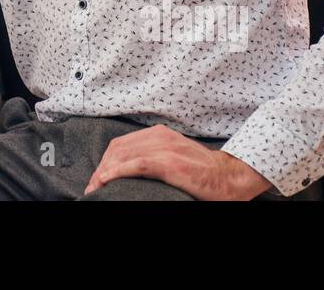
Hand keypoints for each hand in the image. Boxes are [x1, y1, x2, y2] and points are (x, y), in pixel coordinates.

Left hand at [83, 124, 272, 200]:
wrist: (231, 177)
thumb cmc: (203, 171)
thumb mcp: (175, 155)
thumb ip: (154, 156)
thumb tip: (129, 169)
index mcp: (159, 134)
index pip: (121, 144)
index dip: (105, 161)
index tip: (97, 179)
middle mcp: (160, 137)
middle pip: (118, 149)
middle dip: (101, 168)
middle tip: (92, 187)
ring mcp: (165, 149)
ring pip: (124, 155)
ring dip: (105, 172)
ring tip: (96, 188)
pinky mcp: (171, 164)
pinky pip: (138, 165)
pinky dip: (118, 172)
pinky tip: (107, 180)